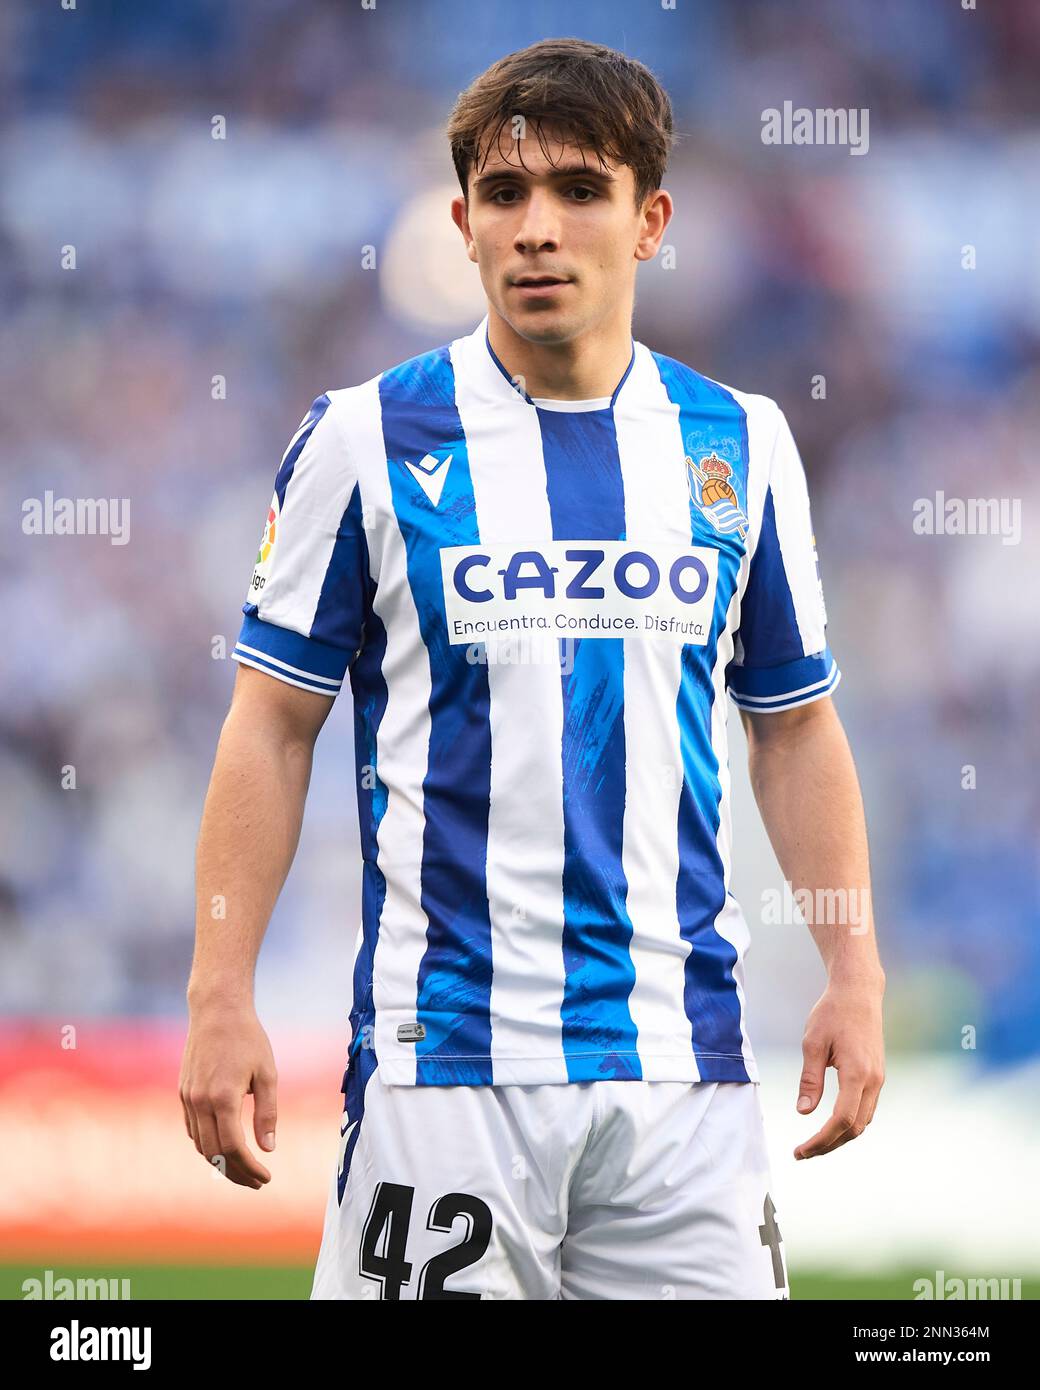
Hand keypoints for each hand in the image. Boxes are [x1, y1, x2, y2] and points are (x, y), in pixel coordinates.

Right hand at [179, 1001, 277, 1187]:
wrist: (217, 1011)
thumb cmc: (248, 1040)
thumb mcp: (267, 1074)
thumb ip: (267, 1113)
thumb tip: (268, 1148)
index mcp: (224, 1099)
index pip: (234, 1148)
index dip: (250, 1168)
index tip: (266, 1178)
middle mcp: (200, 1102)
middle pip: (215, 1153)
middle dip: (236, 1173)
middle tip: (256, 1182)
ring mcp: (188, 1098)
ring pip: (200, 1144)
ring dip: (220, 1162)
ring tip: (242, 1169)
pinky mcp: (183, 1092)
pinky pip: (193, 1129)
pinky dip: (207, 1144)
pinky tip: (223, 1147)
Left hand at [794, 976, 884, 1159]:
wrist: (858, 993)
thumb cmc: (832, 1013)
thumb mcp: (813, 1043)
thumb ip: (810, 1079)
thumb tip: (803, 1111)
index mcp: (858, 1073)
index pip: (842, 1120)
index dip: (821, 1140)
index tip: (801, 1150)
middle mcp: (873, 1081)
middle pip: (855, 1128)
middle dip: (829, 1145)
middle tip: (802, 1153)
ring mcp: (878, 1079)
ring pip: (863, 1121)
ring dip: (840, 1137)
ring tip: (813, 1145)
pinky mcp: (876, 1075)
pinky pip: (866, 1109)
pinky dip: (849, 1123)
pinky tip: (831, 1126)